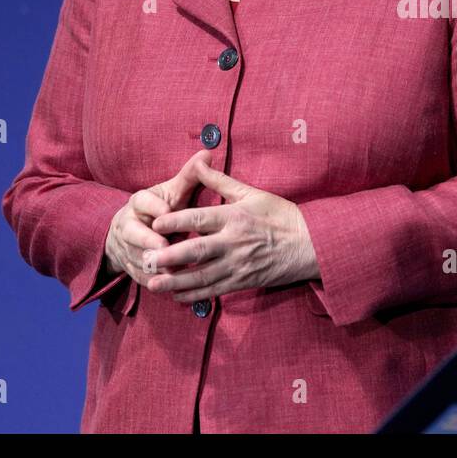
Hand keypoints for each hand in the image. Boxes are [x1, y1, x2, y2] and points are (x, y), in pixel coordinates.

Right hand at [104, 149, 211, 286]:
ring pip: (135, 256)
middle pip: (132, 233)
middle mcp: (127, 224)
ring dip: (151, 264)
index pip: (141, 200)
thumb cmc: (162, 209)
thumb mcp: (174, 192)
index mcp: (138, 203)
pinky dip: (152, 281)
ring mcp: (125, 247)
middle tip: (165, 247)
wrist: (132, 233)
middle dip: (148, 241)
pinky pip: (137, 275)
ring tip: (172, 270)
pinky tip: (169, 287)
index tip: (167, 211)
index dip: (153, 206)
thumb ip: (189, 176)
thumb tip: (207, 153)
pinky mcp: (128, 266)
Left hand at [145, 160, 319, 302]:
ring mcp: (239, 265)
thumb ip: (221, 181)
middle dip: (168, 257)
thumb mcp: (252, 193)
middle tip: (145, 259)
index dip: (175, 220)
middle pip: (196, 251)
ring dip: (175, 282)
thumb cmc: (281, 215)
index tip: (154, 222)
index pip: (199, 219)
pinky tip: (176, 296)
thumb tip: (199, 161)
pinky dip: (194, 295)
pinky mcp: (243, 281)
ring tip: (152, 284)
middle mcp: (234, 242)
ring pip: (202, 276)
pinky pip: (214, 290)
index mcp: (235, 217)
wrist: (311, 245)